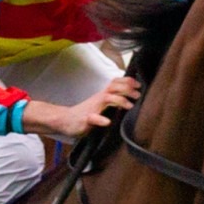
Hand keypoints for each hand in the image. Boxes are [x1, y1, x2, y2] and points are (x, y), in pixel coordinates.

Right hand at [22, 74, 140, 141]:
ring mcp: (92, 108)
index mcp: (102, 95)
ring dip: (119, 100)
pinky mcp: (85, 119)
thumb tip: (129, 98)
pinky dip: (101, 119)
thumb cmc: (84, 113)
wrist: (64, 120)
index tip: (139, 84)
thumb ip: (112, 100)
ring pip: (106, 98)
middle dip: (127, 88)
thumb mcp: (100, 104)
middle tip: (138, 94)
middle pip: (114, 87)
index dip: (127, 81)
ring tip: (129, 105)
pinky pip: (93, 118)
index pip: (115, 83)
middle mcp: (98, 99)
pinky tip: (107, 122)